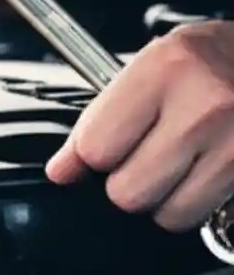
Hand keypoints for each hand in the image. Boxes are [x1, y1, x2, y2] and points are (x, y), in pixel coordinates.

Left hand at [47, 21, 233, 230]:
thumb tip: (62, 170)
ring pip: (167, 214)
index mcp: (165, 69)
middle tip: (139, 156)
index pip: (95, 147)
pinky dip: (193, 203)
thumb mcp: (153, 63)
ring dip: (161, 198)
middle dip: (124, 181)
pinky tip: (198, 171)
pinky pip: (203, 215)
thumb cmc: (212, 58)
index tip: (93, 154)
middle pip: (128, 191)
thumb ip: (100, 115)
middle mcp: (203, 107)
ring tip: (173, 163)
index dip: (87, 157)